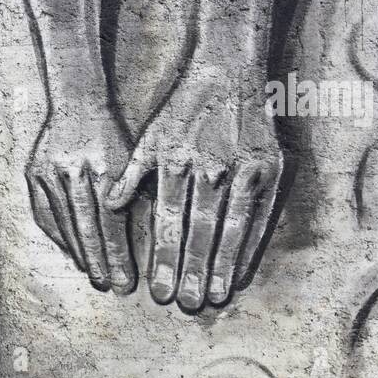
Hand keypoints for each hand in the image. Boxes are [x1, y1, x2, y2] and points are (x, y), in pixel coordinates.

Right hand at [26, 107, 136, 293]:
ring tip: (91, 274)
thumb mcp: (132, 156)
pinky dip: (57, 236)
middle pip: (86, 227)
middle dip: (98, 261)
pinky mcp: (33, 173)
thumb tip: (142, 241)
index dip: (117, 253)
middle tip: (107, 285)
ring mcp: (49, 172)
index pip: (111, 220)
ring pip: (63, 223)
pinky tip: (70, 251)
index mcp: (103, 164)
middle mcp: (73, 169)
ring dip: (78, 252)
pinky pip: (44, 213)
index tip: (125, 280)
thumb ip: (135, 194)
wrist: (77, 101)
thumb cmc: (112, 133)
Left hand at [106, 71, 281, 310]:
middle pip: (200, 232)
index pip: (167, 222)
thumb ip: (129, 176)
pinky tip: (241, 271)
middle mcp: (210, 169)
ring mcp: (243, 170)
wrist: (228, 72)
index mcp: (175, 164)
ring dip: (223, 266)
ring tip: (215, 296)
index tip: (159, 291)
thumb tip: (108, 207)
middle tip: (188, 305)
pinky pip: (260, 217)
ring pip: (232, 228)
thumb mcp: (147, 138)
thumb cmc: (181, 111)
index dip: (164, 259)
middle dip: (193, 272)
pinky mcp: (268, 170)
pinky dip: (250, 247)